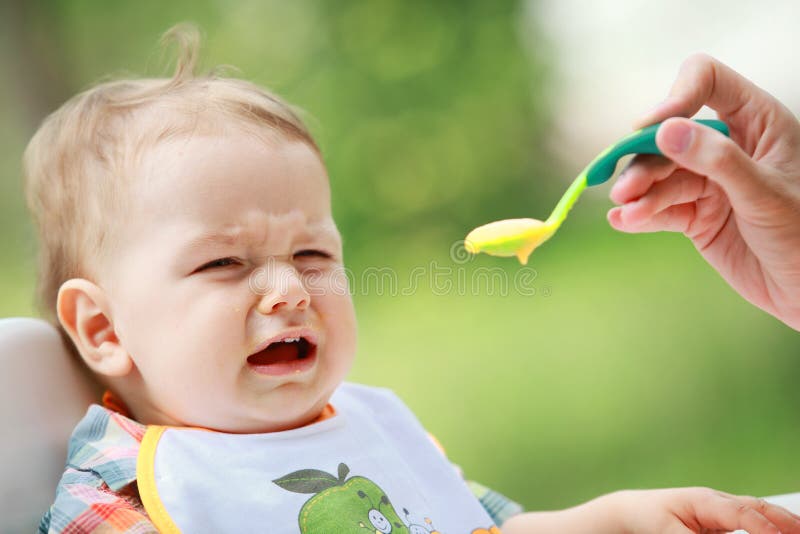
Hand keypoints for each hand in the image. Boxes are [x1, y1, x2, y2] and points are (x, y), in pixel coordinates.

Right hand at [607, 54, 799, 330]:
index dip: (675, 98)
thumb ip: (718, 161)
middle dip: (645, 161)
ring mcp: (711, 182)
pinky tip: (622, 221)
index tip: (648, 128)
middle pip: (671, 136)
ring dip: (639, 192)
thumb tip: (665, 131)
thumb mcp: (765, 195)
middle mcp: (730, 146)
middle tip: (624, 189)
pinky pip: (662, 209)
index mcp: (758, 122)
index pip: (708, 82)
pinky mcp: (698, 216)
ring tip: (625, 211)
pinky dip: (641, 215)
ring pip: (662, 175)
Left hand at [607, 487, 799, 533]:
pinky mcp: (721, 521)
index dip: (764, 528)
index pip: (742, 513)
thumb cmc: (648, 516)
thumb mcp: (668, 532)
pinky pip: (750, 522)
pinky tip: (780, 533)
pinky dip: (768, 528)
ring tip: (799, 531)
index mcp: (705, 500)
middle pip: (757, 507)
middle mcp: (718, 502)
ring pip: (758, 513)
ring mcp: (721, 510)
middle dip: (784, 520)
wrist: (633, 511)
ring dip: (781, 523)